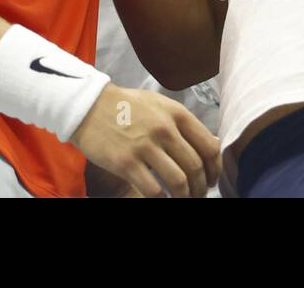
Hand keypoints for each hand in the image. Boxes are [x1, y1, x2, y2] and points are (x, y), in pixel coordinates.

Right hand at [72, 84, 220, 197]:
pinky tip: (162, 199)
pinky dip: (163, 200)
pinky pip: (155, 190)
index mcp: (175, 113)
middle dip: (202, 187)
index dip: (215, 168)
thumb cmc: (124, 105)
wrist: (87, 105)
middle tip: (198, 194)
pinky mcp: (127, 163)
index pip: (209, 146)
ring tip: (183, 199)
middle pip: (196, 167)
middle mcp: (164, 129)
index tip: (212, 179)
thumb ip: (182, 123)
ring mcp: (145, 146)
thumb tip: (209, 145)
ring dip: (186, 197)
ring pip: (179, 182)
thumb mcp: (158, 103)